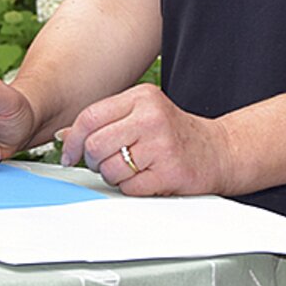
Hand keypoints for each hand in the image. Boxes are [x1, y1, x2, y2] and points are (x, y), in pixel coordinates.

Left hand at [58, 84, 226, 195]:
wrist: (219, 151)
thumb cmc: (175, 134)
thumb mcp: (143, 114)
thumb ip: (107, 121)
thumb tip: (65, 137)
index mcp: (142, 97)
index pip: (90, 117)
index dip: (73, 140)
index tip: (69, 154)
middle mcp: (151, 117)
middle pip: (95, 145)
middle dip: (93, 161)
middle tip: (105, 164)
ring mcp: (162, 145)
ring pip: (110, 169)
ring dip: (114, 176)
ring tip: (133, 169)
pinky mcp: (170, 172)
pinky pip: (129, 188)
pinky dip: (132, 188)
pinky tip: (147, 178)